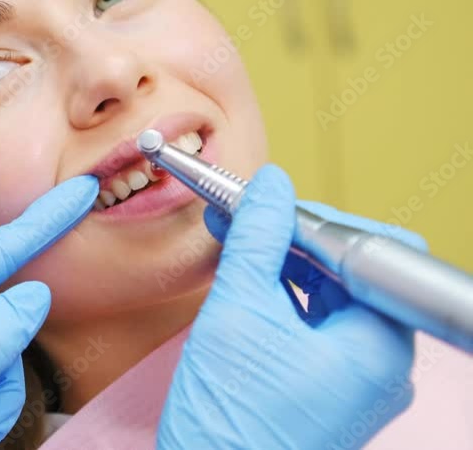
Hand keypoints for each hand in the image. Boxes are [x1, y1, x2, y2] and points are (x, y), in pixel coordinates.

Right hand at [158, 164, 425, 448]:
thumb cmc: (228, 423)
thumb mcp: (237, 312)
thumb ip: (257, 239)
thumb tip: (270, 188)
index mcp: (378, 348)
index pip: (374, 255)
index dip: (320, 222)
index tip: (273, 203)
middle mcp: (382, 367)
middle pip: (354, 275)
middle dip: (299, 239)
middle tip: (249, 213)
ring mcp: (357, 382)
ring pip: (334, 299)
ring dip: (287, 264)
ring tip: (240, 237)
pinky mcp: (331, 392)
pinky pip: (318, 327)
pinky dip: (285, 297)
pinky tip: (249, 275)